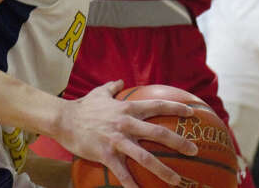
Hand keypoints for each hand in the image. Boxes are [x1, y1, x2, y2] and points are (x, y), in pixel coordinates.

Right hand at [54, 81, 197, 187]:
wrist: (63, 119)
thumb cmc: (83, 107)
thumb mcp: (99, 93)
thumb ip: (112, 86)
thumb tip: (121, 80)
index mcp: (127, 108)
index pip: (157, 105)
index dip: (176, 107)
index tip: (192, 112)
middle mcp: (126, 123)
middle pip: (158, 132)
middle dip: (179, 142)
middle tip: (194, 150)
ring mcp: (117, 140)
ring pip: (145, 156)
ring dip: (163, 170)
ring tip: (177, 180)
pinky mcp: (106, 154)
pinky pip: (123, 173)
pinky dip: (133, 185)